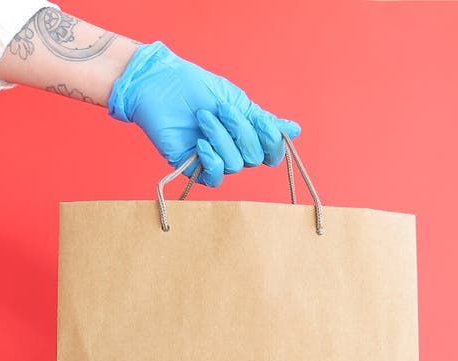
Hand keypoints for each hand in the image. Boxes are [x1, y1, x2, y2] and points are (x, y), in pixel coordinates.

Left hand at [107, 41, 301, 186]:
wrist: (161, 86)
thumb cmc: (196, 88)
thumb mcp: (237, 101)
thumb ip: (263, 120)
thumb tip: (296, 131)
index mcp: (247, 134)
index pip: (272, 153)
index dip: (271, 140)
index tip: (260, 119)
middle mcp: (234, 150)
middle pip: (254, 158)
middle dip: (241, 132)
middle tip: (222, 110)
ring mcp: (214, 160)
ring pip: (234, 164)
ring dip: (220, 138)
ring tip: (203, 117)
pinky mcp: (194, 168)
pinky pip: (214, 177)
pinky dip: (212, 160)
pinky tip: (200, 143)